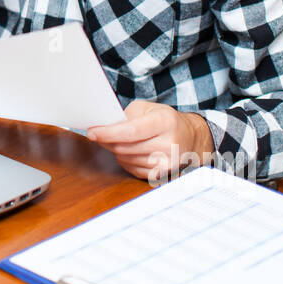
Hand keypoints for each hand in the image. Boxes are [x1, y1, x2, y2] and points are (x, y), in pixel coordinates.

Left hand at [86, 100, 215, 182]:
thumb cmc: (165, 120)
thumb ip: (126, 116)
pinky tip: (129, 152)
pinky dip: (126, 161)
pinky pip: (133, 170)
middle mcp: (169, 142)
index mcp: (165, 121)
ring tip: (119, 142)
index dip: (108, 133)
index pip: (131, 131)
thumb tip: (104, 127)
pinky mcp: (164, 174)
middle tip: (98, 135)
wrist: (190, 137)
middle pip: (126, 147)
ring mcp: (168, 161)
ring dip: (117, 151)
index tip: (92, 132)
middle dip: (107, 142)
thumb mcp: (148, 109)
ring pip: (127, 160)